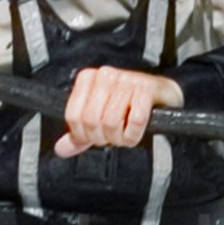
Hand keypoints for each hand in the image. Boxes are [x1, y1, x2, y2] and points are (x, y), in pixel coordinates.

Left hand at [55, 63, 178, 153]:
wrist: (162, 95)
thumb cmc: (129, 104)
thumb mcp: (100, 117)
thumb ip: (80, 134)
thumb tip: (61, 149)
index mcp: (87, 78)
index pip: (73, 116)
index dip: (83, 135)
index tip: (96, 136)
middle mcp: (105, 75)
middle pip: (91, 121)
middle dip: (103, 137)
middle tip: (113, 137)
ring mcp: (126, 80)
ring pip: (111, 122)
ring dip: (119, 137)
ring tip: (124, 134)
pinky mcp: (146, 88)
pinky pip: (135, 120)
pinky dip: (134, 133)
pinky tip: (136, 130)